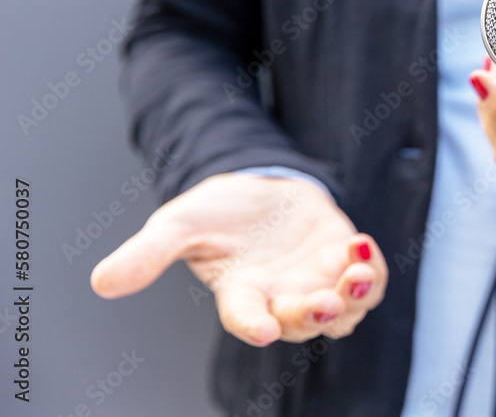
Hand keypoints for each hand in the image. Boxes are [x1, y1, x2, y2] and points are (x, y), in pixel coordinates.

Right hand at [91, 173, 386, 344]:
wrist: (259, 189)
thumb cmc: (217, 214)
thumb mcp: (177, 225)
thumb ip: (147, 255)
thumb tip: (100, 283)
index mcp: (242, 294)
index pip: (247, 318)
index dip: (253, 324)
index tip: (262, 329)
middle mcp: (283, 296)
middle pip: (302, 320)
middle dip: (314, 314)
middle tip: (322, 301)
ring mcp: (317, 280)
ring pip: (343, 310)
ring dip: (353, 298)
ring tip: (355, 275)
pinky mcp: (343, 258)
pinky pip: (367, 281)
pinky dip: (371, 271)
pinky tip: (363, 247)